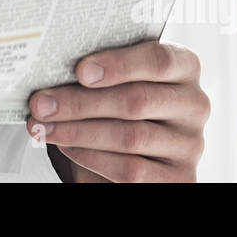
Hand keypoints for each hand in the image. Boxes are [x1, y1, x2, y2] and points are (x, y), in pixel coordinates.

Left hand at [26, 41, 209, 181]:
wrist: (132, 144)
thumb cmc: (121, 97)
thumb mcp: (118, 77)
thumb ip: (100, 68)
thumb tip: (53, 67)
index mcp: (184, 65)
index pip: (158, 60)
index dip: (118, 65)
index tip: (80, 71)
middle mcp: (194, 103)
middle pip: (136, 101)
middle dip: (81, 103)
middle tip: (41, 103)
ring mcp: (190, 144)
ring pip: (130, 137)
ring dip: (78, 132)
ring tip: (44, 126)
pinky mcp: (180, 177)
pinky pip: (131, 169)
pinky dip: (92, 157)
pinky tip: (66, 146)